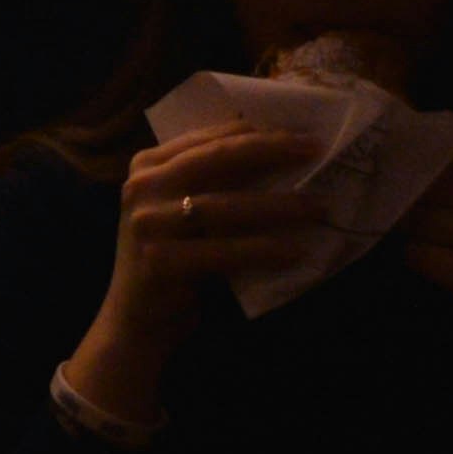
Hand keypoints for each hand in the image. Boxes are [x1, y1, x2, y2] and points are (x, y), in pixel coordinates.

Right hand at [60, 123, 335, 427]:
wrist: (134, 320)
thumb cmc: (171, 259)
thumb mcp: (180, 210)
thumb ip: (209, 182)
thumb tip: (277, 152)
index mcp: (147, 164)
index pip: (210, 138)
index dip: (258, 133)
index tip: (301, 134)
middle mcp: (142, 186)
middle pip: (218, 159)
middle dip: (272, 152)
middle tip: (316, 150)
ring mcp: (148, 224)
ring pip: (226, 206)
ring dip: (279, 205)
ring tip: (318, 205)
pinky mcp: (160, 262)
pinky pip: (225, 251)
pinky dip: (264, 251)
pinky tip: (296, 251)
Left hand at [398, 143, 452, 439]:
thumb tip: (393, 160)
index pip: (433, 149)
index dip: (410, 163)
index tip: (396, 171)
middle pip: (418, 186)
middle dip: (410, 204)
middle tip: (422, 221)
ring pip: (412, 220)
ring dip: (416, 236)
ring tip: (443, 247)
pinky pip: (415, 254)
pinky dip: (420, 261)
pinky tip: (444, 268)